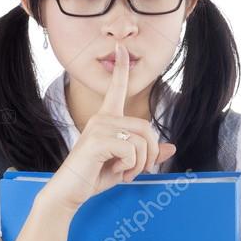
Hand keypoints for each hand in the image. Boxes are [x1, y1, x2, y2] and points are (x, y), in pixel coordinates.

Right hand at [42, 42, 176, 213]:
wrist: (69, 192)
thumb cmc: (93, 176)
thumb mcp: (126, 165)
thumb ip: (146, 154)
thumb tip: (171, 147)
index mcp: (106, 119)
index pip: (116, 89)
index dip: (121, 69)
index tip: (121, 48)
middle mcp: (102, 118)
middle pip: (146, 127)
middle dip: (151, 153)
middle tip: (140, 170)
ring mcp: (99, 127)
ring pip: (141, 140)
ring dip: (140, 164)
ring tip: (124, 173)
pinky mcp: (97, 141)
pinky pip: (132, 151)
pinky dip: (130, 167)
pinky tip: (116, 172)